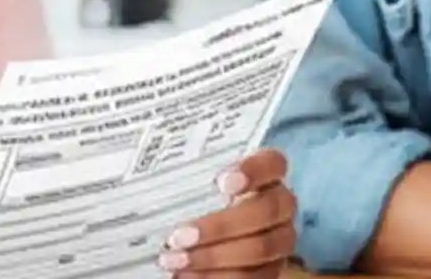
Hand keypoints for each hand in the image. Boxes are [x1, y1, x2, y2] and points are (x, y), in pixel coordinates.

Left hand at [158, 149, 295, 277]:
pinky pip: (253, 278)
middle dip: (220, 226)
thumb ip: (187, 180)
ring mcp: (280, 239)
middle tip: (178, 236)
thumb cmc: (198, 200)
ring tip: (174, 261)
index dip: (253, 171)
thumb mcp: (193, 184)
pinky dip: (218, 278)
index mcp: (267, 175)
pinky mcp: (273, 269)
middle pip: (266, 210)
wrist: (207, 236)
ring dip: (213, 258)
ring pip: (260, 249)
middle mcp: (280, 206)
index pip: (272, 163)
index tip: (221, 183)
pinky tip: (187, 277)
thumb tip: (150, 182)